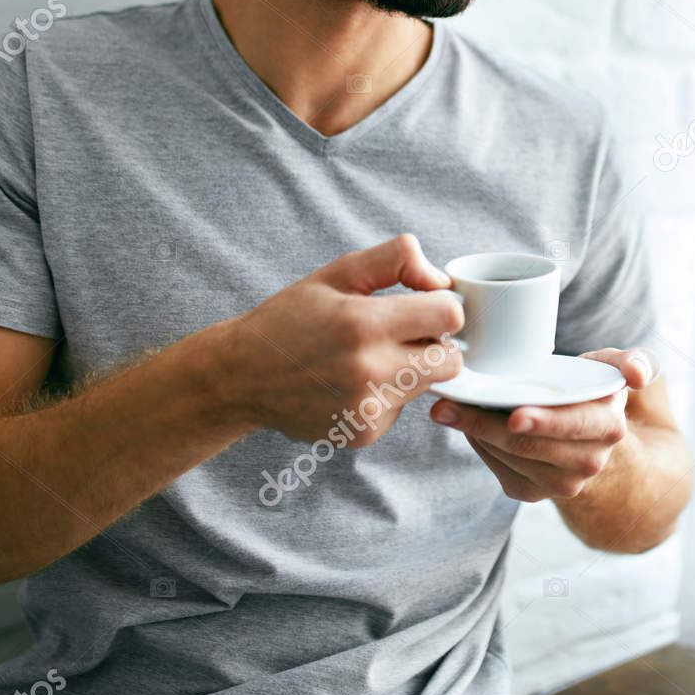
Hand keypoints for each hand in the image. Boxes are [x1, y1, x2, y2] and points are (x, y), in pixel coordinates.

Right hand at [215, 233, 462, 444]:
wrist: (241, 377)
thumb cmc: (292, 318)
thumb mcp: (338, 273)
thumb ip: (397, 260)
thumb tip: (442, 282)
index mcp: (364, 324)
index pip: (450, 317)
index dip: (441, 306)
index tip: (421, 306)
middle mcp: (370, 372)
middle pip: (452, 361)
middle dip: (438, 344)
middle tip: (403, 334)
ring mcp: (368, 410)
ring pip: (429, 386)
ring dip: (413, 370)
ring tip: (370, 358)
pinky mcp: (364, 434)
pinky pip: (402, 410)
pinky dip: (388, 395)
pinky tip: (353, 384)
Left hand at [428, 347, 659, 502]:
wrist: (584, 433)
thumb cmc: (591, 389)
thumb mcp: (613, 369)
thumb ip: (632, 362)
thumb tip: (640, 376)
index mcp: (609, 428)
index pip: (573, 426)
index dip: (545, 422)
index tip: (514, 413)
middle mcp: (588, 463)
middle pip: (529, 446)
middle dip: (485, 426)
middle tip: (448, 406)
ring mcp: (560, 485)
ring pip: (508, 458)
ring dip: (474, 433)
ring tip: (447, 409)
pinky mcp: (532, 493)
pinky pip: (498, 469)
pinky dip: (478, 446)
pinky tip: (465, 425)